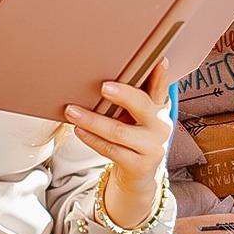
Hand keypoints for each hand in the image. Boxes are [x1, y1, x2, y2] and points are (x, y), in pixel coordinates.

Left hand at [63, 56, 174, 194]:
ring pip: (119, 131)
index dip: (161, 74)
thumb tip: (101, 77)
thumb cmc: (133, 137)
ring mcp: (152, 147)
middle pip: (142, 106)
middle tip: (103, 87)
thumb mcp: (136, 117)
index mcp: (159, 108)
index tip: (159, 60)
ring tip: (72, 111)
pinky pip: (111, 149)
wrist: (138, 173)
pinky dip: (92, 139)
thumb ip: (130, 99)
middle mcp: (160, 126)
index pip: (160, 88)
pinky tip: (79, 130)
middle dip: (122, 94)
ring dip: (92, 120)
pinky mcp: (139, 165)